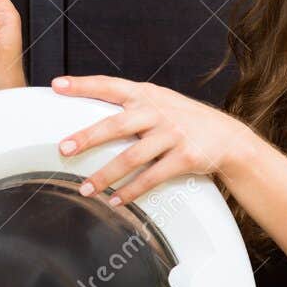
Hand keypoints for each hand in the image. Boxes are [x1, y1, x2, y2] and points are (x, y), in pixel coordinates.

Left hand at [51, 74, 254, 203]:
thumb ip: (132, 107)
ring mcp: (172, 135)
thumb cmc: (185, 122)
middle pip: (116, 125)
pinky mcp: (184, 157)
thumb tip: (90, 120)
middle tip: (64, 149)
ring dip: (106, 176)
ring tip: (86, 189)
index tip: (58, 85)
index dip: (83, 85)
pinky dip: (132, 192)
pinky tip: (116, 201)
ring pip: (131, 158)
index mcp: (147, 95)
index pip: (110, 85)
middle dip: (88, 137)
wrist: (229, 138)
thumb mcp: (161, 103)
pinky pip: (152, 178)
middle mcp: (158, 112)